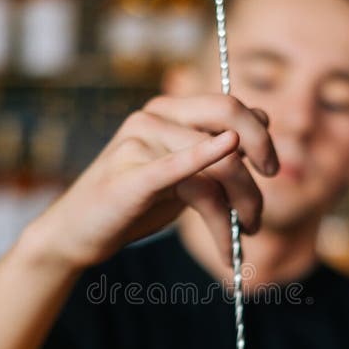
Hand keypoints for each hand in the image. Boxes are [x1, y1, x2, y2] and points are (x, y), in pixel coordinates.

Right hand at [32, 94, 277, 269]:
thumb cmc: (133, 203)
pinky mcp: (130, 175)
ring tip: (240, 241)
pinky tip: (230, 199)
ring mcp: (139, 142)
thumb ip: (216, 148)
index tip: (271, 171)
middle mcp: (155, 116)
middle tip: (262, 206)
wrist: (77, 233)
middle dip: (261, 156)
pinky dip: (207, 172)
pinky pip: (178, 170)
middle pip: (229, 119)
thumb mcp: (182, 173)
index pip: (230, 107)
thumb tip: (262, 116)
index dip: (261, 136)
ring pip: (215, 166)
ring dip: (237, 209)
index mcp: (169, 110)